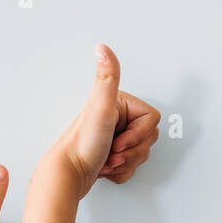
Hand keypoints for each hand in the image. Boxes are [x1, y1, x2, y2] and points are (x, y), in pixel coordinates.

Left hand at [56, 44, 161, 195]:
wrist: (68, 174)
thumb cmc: (82, 144)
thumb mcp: (99, 107)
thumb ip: (107, 77)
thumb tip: (102, 48)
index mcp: (120, 104)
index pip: (152, 121)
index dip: (138, 135)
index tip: (118, 137)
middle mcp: (117, 117)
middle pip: (149, 139)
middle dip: (131, 151)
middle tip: (111, 149)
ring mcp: (116, 136)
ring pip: (141, 154)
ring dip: (124, 162)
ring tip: (106, 158)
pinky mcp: (112, 154)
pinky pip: (131, 167)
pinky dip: (120, 172)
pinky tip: (105, 166)